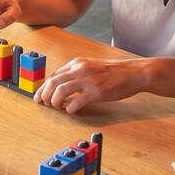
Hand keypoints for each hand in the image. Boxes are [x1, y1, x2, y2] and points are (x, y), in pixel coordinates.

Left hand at [33, 57, 147, 112]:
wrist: (134, 72)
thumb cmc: (114, 72)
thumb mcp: (91, 66)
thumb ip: (77, 73)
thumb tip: (61, 85)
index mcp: (77, 63)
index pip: (53, 75)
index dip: (44, 87)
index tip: (40, 96)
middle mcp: (80, 69)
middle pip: (53, 83)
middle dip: (44, 95)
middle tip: (43, 104)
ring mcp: (88, 81)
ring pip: (60, 92)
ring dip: (55, 102)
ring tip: (58, 107)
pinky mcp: (96, 92)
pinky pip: (76, 103)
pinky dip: (70, 109)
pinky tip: (71, 111)